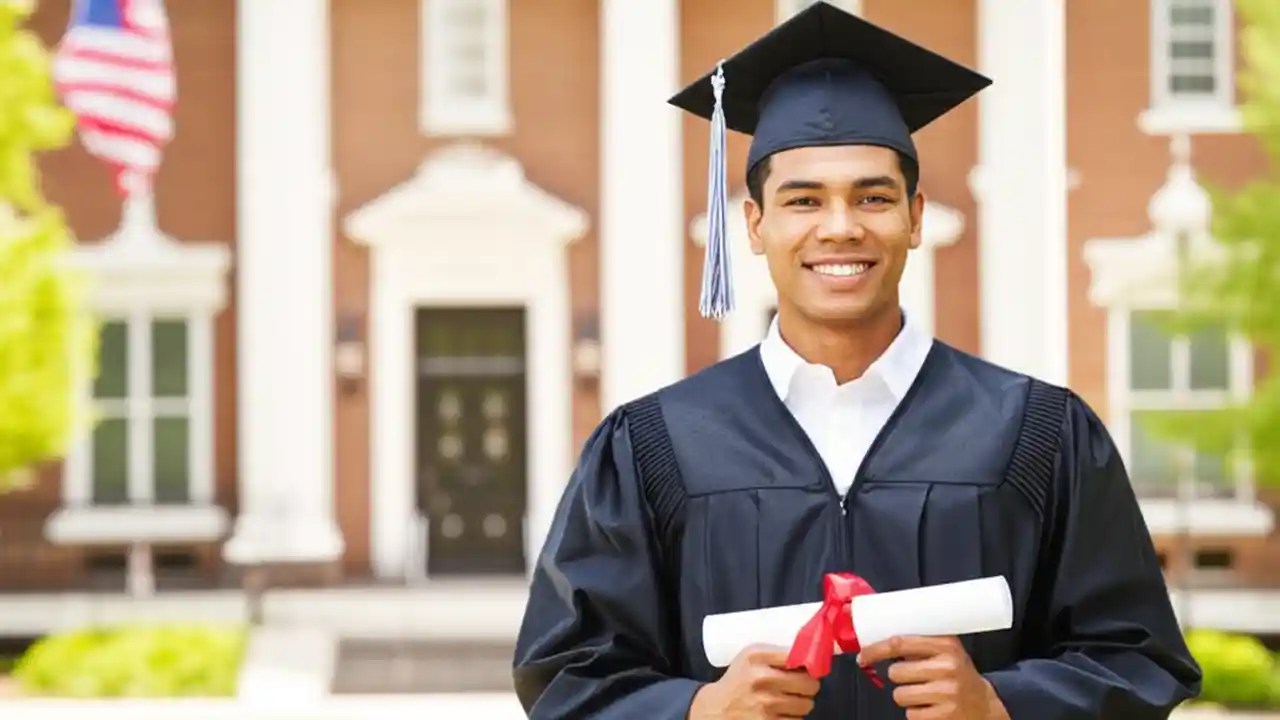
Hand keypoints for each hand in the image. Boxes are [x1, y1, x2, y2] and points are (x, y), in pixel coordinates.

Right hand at [688, 644, 820, 718]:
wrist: (716, 709)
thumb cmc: (738, 680)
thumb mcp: (750, 657)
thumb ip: (777, 652)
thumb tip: (812, 654)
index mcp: (756, 657)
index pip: (798, 656)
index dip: (808, 663)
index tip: (808, 666)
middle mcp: (760, 679)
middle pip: (808, 683)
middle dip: (809, 685)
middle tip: (802, 685)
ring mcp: (765, 704)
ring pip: (806, 704)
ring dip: (802, 703)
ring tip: (789, 699)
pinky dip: (793, 717)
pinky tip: (782, 712)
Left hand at [856, 635, 1009, 719]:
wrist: (984, 706)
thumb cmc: (958, 675)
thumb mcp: (946, 652)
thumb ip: (919, 644)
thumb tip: (878, 641)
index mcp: (946, 645)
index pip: (900, 643)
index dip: (876, 650)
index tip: (864, 655)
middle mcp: (947, 667)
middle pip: (896, 672)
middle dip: (900, 677)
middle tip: (916, 678)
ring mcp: (947, 692)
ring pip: (900, 695)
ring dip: (907, 696)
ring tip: (925, 693)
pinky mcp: (945, 715)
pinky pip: (911, 714)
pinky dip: (917, 713)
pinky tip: (932, 707)